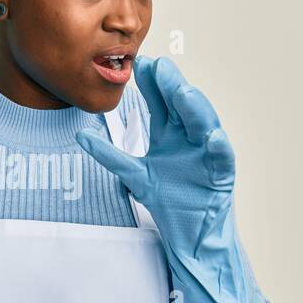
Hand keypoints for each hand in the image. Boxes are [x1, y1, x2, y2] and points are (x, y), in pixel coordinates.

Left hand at [75, 55, 264, 302]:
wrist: (190, 238)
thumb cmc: (170, 203)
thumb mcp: (135, 175)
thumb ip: (111, 155)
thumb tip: (81, 136)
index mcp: (173, 134)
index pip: (163, 101)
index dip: (153, 84)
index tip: (139, 65)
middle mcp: (192, 138)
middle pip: (182, 105)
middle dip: (171, 86)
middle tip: (158, 66)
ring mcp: (207, 154)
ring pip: (204, 124)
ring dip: (195, 107)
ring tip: (183, 91)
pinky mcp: (220, 176)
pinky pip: (222, 158)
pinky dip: (217, 147)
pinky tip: (211, 136)